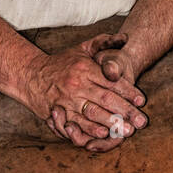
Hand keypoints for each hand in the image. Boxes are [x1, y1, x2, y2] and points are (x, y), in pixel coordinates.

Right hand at [63, 32, 146, 151]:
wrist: (30, 75)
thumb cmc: (61, 63)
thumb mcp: (82, 49)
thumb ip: (104, 42)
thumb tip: (125, 38)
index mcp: (84, 68)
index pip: (111, 81)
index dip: (128, 91)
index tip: (141, 100)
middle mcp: (76, 85)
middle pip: (106, 100)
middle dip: (126, 111)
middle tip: (142, 122)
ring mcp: (67, 100)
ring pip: (93, 114)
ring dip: (111, 123)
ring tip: (127, 131)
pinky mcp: (58, 114)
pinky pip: (77, 124)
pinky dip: (90, 130)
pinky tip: (103, 134)